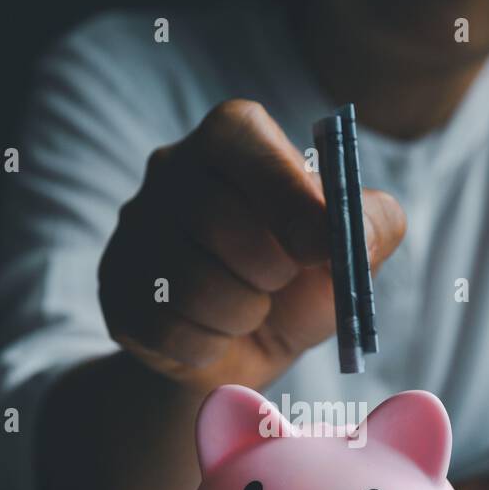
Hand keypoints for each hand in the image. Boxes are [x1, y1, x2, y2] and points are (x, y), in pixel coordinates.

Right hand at [98, 99, 406, 392]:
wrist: (244, 352)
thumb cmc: (301, 286)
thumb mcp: (350, 253)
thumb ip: (373, 226)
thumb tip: (352, 230)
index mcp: (233, 138)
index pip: (242, 142)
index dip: (285, 199)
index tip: (319, 250)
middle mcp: (171, 168)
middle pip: (215, 216)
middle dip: (267, 270)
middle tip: (278, 284)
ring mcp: (133, 228)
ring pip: (189, 280)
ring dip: (241, 313)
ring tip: (249, 310)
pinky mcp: (115, 289)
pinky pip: (165, 325)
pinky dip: (208, 344)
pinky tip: (214, 333)